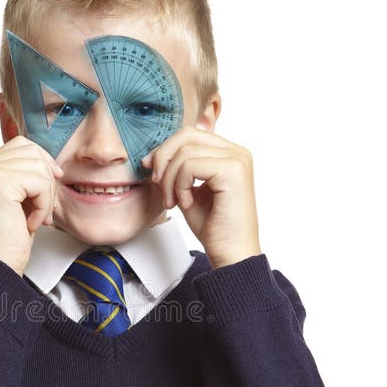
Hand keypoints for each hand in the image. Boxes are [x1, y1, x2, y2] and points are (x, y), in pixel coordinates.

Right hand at [0, 137, 63, 276]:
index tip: (48, 191)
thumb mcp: (19, 199)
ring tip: (35, 218)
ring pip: (39, 166)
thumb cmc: (9, 238)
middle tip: (42, 210)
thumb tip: (51, 161)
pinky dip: (44, 204)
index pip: (22, 145)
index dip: (42, 165)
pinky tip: (32, 222)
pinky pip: (40, 182)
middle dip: (46, 181)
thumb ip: (26, 174)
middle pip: (32, 151)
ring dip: (46, 195)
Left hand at [141, 125, 261, 268]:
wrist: (230, 252)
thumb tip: (153, 155)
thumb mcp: (188, 190)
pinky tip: (186, 203)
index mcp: (228, 152)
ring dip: (170, 179)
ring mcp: (237, 159)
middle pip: (186, 135)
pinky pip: (190, 166)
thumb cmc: (213, 226)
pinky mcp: (233, 171)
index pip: (189, 134)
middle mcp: (236, 151)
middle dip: (163, 160)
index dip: (165, 149)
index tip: (150, 170)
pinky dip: (180, 186)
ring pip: (185, 152)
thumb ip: (177, 169)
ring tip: (173, 201)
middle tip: (158, 186)